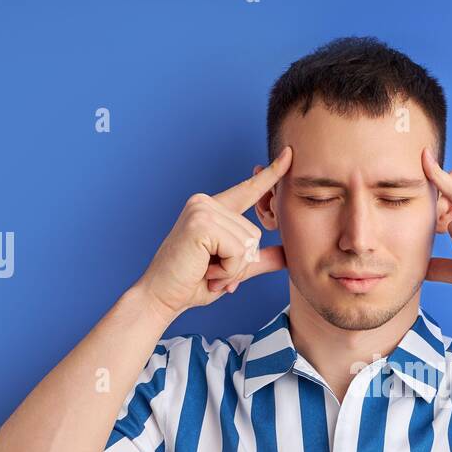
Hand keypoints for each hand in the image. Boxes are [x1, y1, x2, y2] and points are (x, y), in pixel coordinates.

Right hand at [135, 146, 291, 319]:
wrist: (162, 298)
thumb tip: (288, 255)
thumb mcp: (233, 270)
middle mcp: (205, 203)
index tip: (289, 153)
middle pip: (255, 233)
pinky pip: (238, 251)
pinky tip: (206, 272)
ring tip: (207, 272)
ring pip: (248, 244)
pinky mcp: (201, 224)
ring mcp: (202, 210)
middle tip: (212, 272)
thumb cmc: (193, 283)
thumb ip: (258, 259)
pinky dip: (228, 271)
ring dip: (233, 269)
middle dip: (240, 264)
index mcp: (213, 208)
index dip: (270, 175)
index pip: (248, 190)